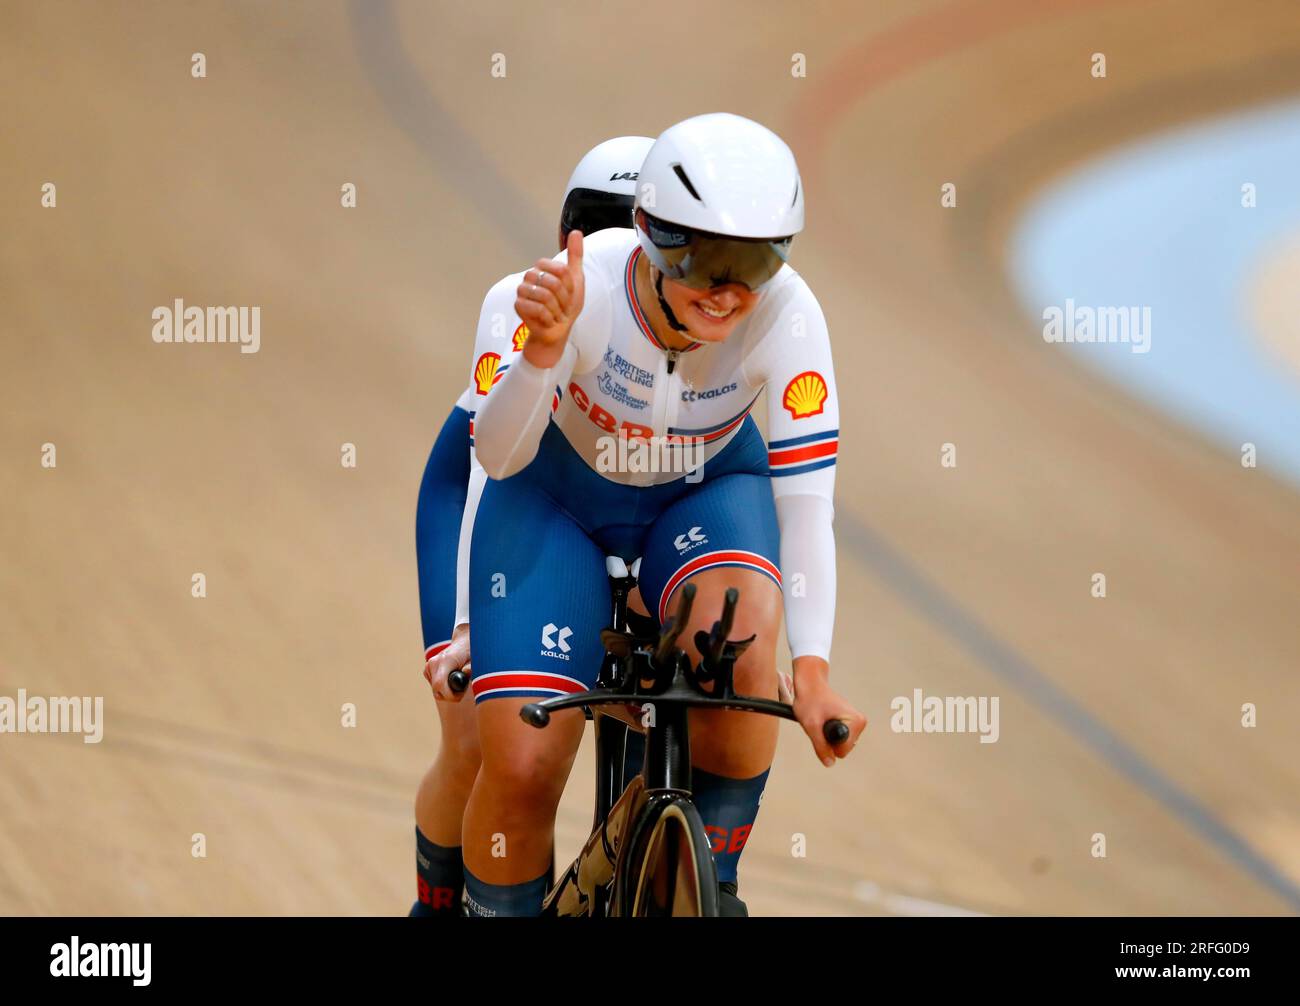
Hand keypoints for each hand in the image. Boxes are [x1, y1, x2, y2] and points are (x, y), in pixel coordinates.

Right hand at [424, 623, 470, 701]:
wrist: (463, 642)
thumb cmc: (471, 652)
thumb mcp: (474, 660)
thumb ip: (470, 667)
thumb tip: (465, 672)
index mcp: (444, 660)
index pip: (439, 684)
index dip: (449, 695)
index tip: (460, 696)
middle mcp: (434, 663)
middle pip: (436, 691)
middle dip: (450, 696)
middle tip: (462, 691)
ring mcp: (429, 666)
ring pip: (435, 690)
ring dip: (447, 692)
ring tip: (459, 682)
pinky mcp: (427, 670)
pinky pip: (434, 686)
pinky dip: (443, 687)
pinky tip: (451, 679)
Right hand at [515, 230, 584, 368]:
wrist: (557, 330)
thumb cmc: (566, 305)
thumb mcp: (576, 280)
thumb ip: (575, 255)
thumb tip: (576, 232)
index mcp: (542, 268)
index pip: (560, 270)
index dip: (569, 285)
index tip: (568, 293)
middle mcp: (530, 276)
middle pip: (553, 283)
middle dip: (564, 299)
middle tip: (562, 307)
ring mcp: (522, 291)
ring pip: (545, 296)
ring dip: (556, 310)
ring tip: (555, 314)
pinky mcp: (518, 306)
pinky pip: (538, 309)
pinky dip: (548, 318)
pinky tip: (548, 321)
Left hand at [790, 656, 865, 765]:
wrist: (810, 683)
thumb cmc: (810, 700)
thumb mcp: (811, 725)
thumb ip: (821, 746)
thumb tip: (829, 763)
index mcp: (856, 722)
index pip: (843, 751)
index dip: (827, 743)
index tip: (821, 725)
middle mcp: (859, 722)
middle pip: (843, 748)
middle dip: (827, 739)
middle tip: (819, 721)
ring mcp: (855, 723)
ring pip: (840, 744)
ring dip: (827, 735)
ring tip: (820, 718)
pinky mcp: (849, 723)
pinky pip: (838, 737)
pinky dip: (827, 731)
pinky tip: (823, 718)